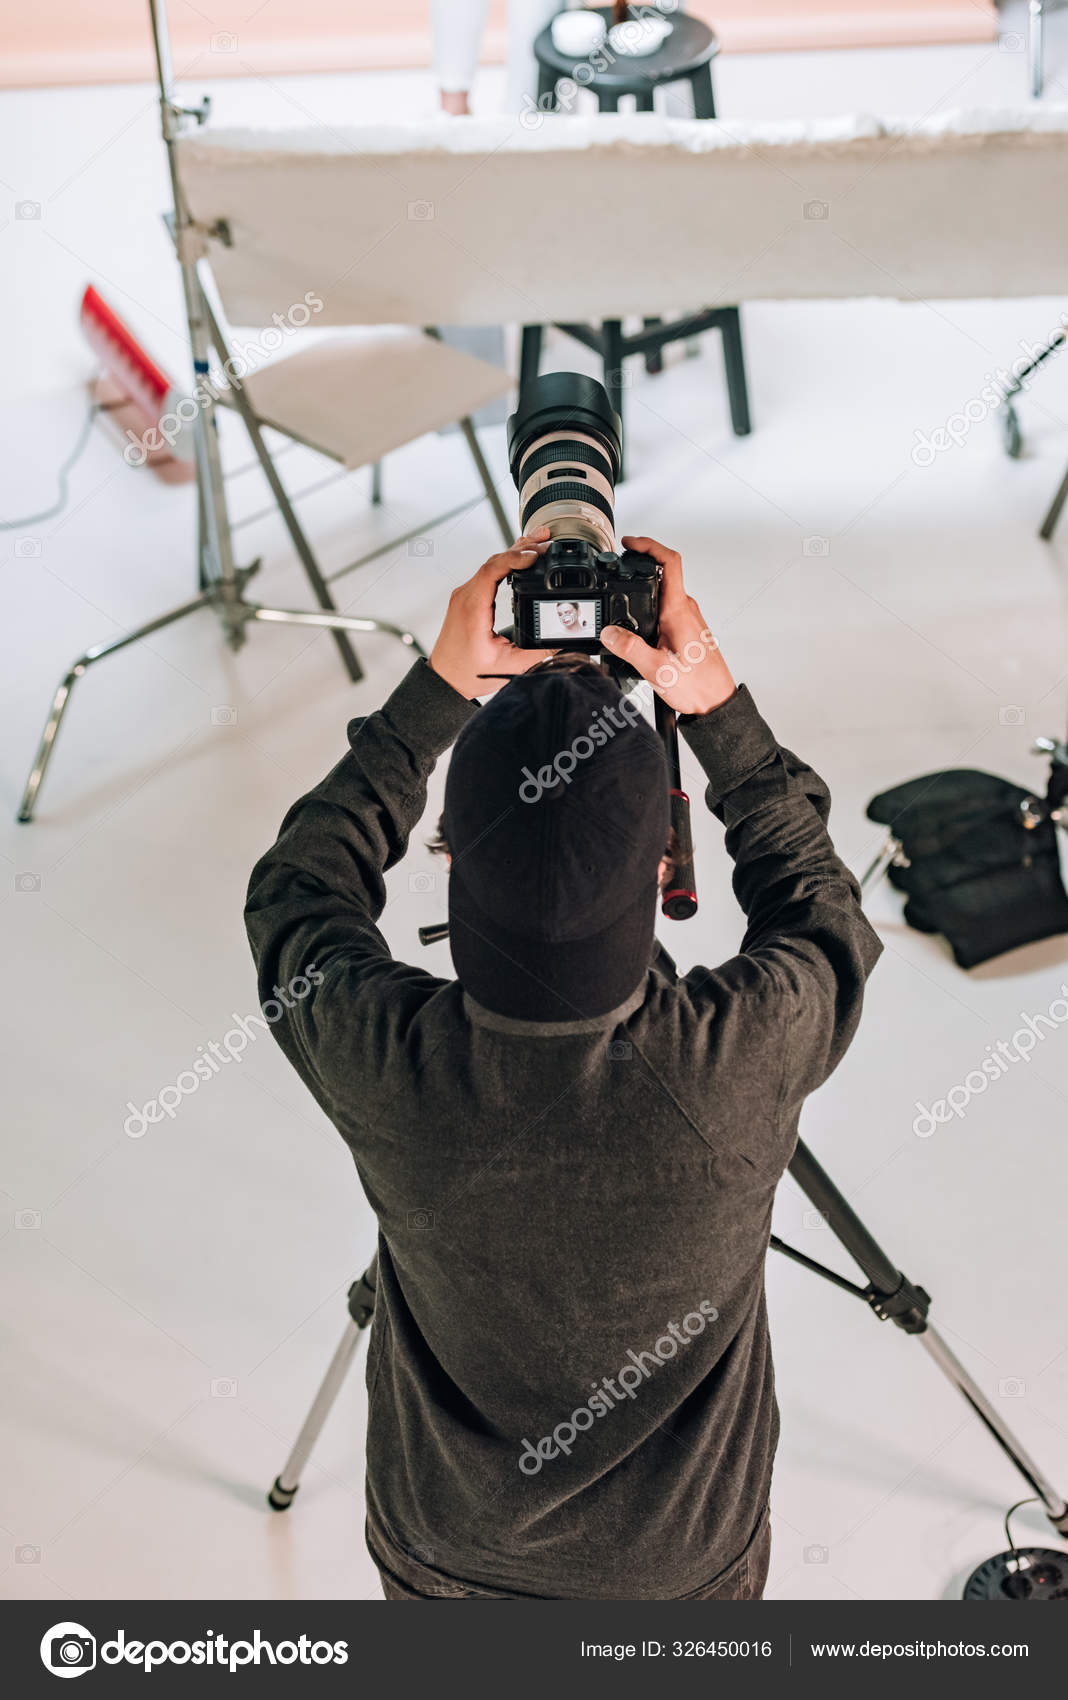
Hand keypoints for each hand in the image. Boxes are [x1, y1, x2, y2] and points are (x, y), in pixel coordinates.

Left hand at [429, 528, 551, 699]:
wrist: (445, 678)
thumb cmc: (466, 672)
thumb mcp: (507, 665)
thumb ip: (537, 654)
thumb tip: (563, 644)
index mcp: (473, 607)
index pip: (492, 569)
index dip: (515, 558)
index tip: (535, 555)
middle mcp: (466, 596)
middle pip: (495, 560)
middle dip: (522, 548)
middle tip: (547, 540)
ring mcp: (466, 594)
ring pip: (492, 563)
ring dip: (515, 551)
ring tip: (540, 542)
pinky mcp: (469, 597)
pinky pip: (488, 572)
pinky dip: (507, 562)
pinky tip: (522, 558)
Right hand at [600, 537, 735, 715]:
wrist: (716, 704)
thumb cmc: (698, 687)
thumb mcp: (658, 671)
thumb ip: (630, 649)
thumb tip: (609, 632)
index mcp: (679, 612)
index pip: (669, 562)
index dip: (648, 546)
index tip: (630, 543)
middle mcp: (686, 610)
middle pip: (662, 574)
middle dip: (639, 566)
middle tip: (617, 567)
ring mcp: (688, 619)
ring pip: (663, 593)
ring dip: (643, 589)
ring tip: (621, 594)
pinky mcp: (687, 630)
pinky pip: (666, 609)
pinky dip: (649, 607)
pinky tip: (636, 622)